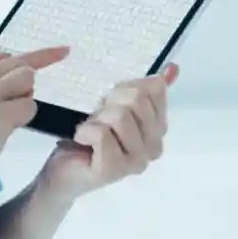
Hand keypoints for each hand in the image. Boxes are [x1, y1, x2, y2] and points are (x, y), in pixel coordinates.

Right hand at [0, 47, 69, 206]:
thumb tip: (14, 77)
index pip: (1, 56)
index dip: (26, 61)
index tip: (60, 52)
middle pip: (18, 64)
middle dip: (23, 85)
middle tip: (10, 112)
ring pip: (27, 78)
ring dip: (24, 100)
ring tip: (1, 122)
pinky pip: (29, 106)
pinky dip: (24, 118)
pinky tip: (6, 132)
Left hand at [35, 63, 179, 204]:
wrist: (64, 168)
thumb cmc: (92, 136)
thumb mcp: (119, 105)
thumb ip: (147, 89)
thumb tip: (172, 68)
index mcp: (159, 129)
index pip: (154, 89)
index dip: (125, 89)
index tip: (112, 104)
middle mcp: (154, 147)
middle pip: (138, 99)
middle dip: (111, 102)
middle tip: (99, 119)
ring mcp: (135, 162)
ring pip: (120, 117)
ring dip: (97, 119)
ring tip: (91, 132)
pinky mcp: (113, 170)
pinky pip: (102, 134)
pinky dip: (86, 131)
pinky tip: (83, 140)